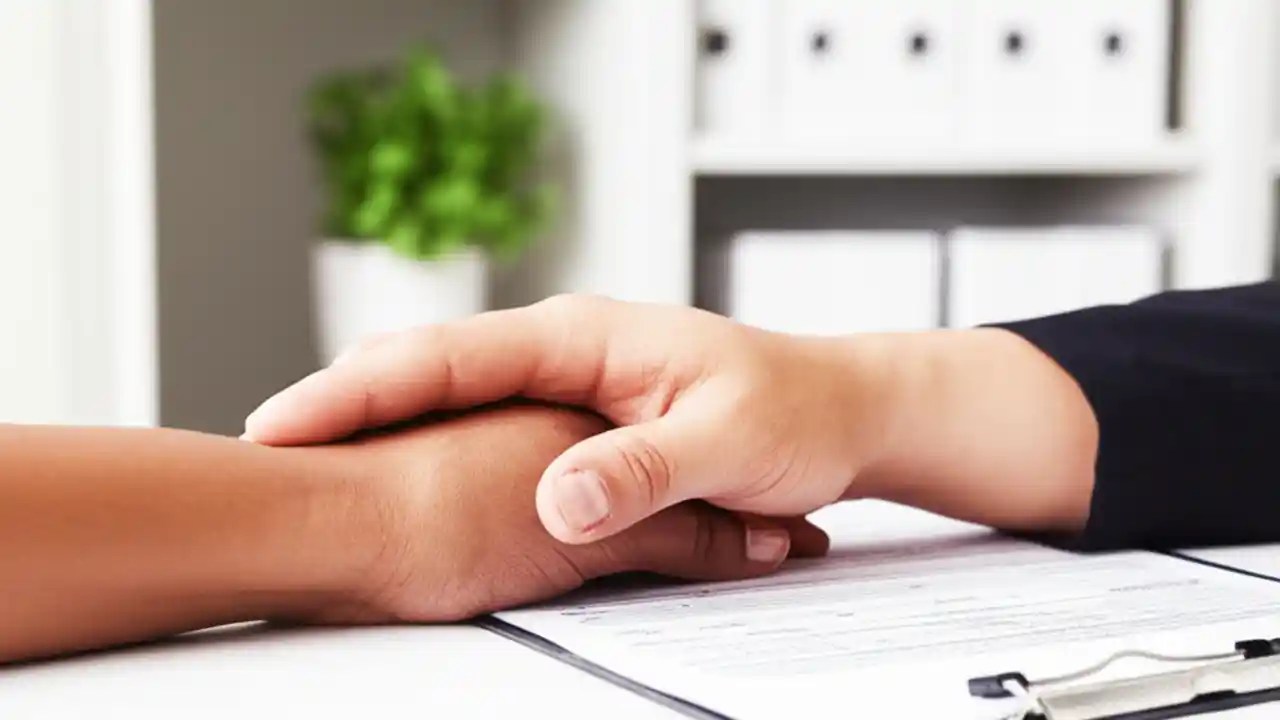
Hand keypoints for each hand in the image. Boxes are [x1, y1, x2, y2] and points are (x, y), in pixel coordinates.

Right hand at [248, 296, 1096, 547]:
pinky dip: (427, 448)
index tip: (284, 421)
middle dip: (341, 404)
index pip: (447, 354)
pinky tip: (388, 478)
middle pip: (423, 371)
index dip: (359, 387)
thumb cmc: (792, 410)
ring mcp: (561, 389)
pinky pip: (481, 429)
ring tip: (294, 465)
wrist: (839, 409)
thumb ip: (642, 470)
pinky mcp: (572, 424)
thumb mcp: (726, 444)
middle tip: (261, 446)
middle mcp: (561, 354)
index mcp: (584, 339)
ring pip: (443, 400)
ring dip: (373, 427)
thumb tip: (556, 501)